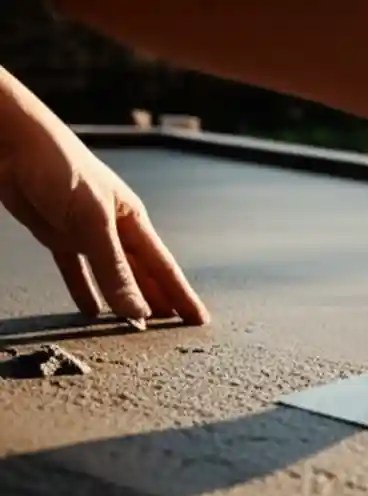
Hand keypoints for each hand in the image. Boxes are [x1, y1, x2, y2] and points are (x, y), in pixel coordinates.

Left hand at [0, 109, 207, 324]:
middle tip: (174, 331)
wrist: (12, 143)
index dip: (182, 295)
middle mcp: (113, 228)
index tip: (199, 319)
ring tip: (139, 326)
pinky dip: (84, 290)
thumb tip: (137, 311)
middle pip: (142, 274)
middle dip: (159, 301)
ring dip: (125, 299)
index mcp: (132, 220)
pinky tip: (91, 311)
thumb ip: (113, 269)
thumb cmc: (59, 167)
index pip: (164, 267)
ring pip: (112, 275)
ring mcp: (85, 233)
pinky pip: (75, 270)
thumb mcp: (91, 221)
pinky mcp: (56, 234)